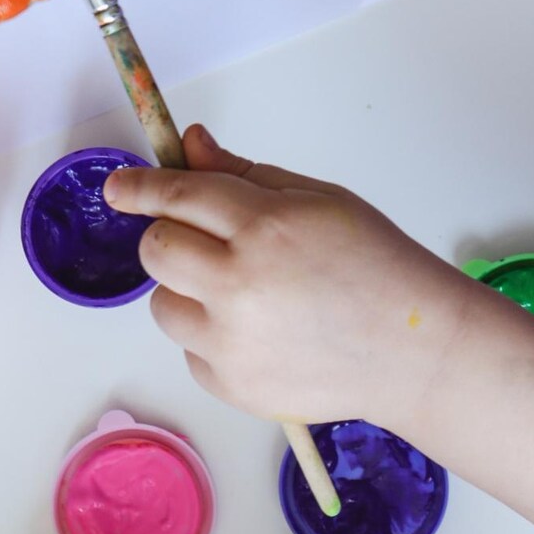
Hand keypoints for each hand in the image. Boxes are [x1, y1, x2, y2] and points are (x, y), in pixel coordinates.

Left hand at [103, 124, 485, 432]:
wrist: (415, 350)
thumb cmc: (373, 265)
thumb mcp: (316, 201)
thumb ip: (242, 175)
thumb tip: (188, 147)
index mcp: (265, 228)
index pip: (179, 197)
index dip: (141, 188)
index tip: (118, 187)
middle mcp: (240, 287)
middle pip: (155, 251)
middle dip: (168, 239)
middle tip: (203, 243)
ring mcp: (231, 344)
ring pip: (163, 306)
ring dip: (188, 292)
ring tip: (245, 295)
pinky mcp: (230, 386)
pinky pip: (190, 350)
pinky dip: (212, 338)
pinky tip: (262, 333)